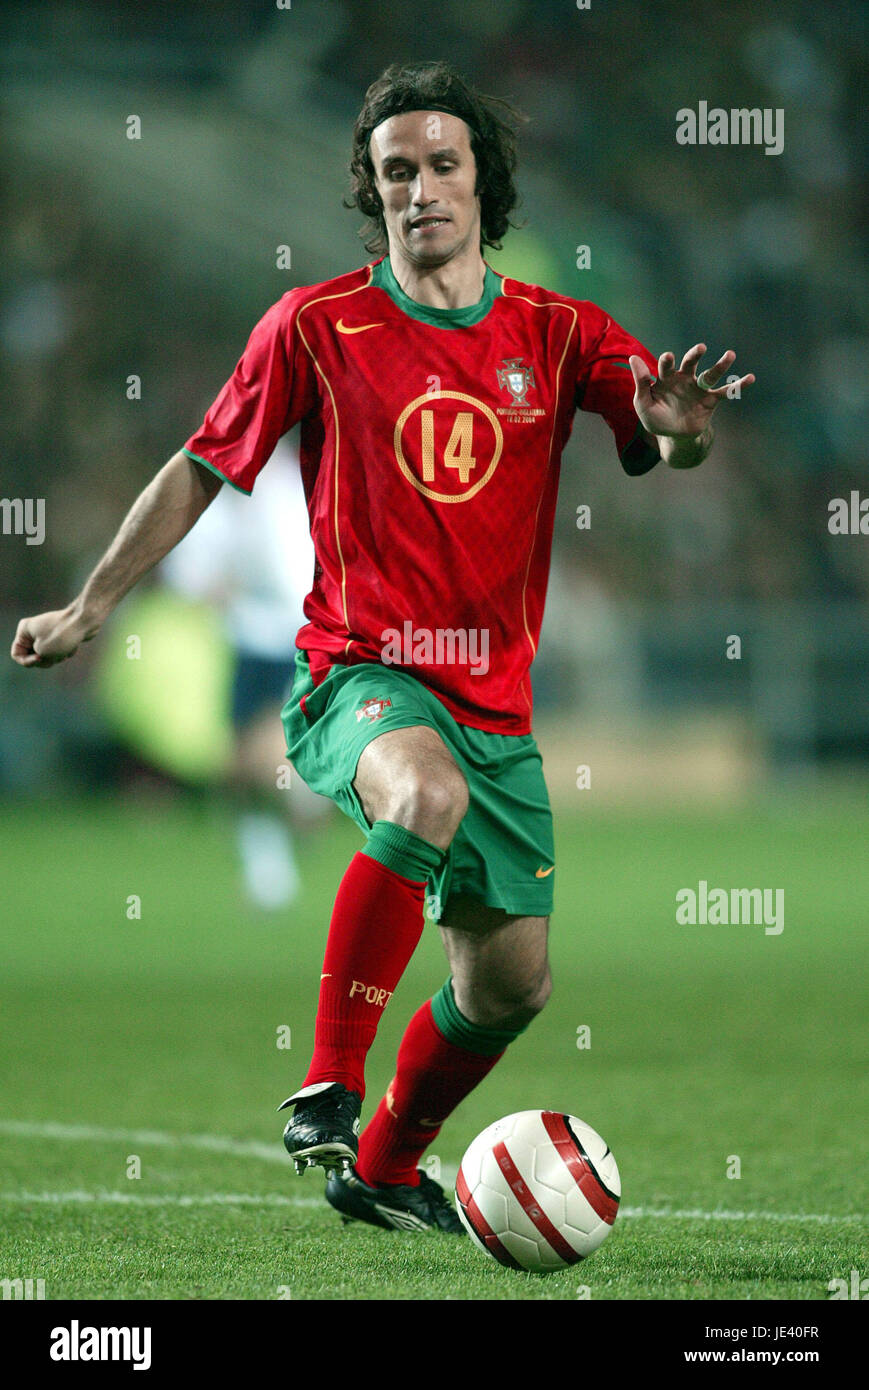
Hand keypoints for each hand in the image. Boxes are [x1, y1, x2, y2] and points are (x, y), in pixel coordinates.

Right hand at [11, 605, 98, 667]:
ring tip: (66, 648)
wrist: (85, 620)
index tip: (40, 658)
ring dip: (58, 657)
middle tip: (56, 653)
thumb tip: (47, 656)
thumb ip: (37, 660)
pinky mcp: (61, 635)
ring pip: (49, 656)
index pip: (17, 654)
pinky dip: (67, 652)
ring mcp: (48, 633)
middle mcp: (34, 630)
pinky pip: (60, 652)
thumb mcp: (43, 654)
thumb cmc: (62, 636)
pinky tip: (74, 645)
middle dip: (46, 660)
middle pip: (34, 657)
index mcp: (24, 630)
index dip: (27, 661)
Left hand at [629, 345, 754, 439]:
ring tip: (731, 355)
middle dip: (694, 356)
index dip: (667, 361)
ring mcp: (698, 389)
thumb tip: (634, 357)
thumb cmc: (656, 417)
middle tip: (700, 349)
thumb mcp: (643, 403)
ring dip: (721, 365)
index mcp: (666, 378)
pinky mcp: (710, 400)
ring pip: (711, 374)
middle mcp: (684, 379)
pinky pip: (726, 392)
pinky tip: (750, 378)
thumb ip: (641, 382)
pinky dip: (738, 385)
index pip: (666, 366)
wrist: (673, 436)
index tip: (669, 358)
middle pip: (690, 364)